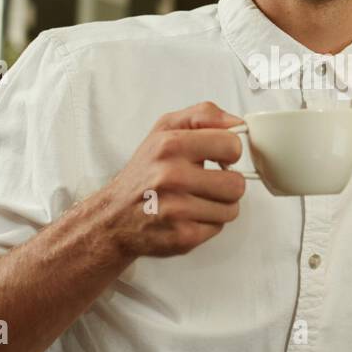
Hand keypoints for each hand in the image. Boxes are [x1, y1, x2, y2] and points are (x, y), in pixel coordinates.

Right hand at [97, 101, 246, 258]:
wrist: (114, 215)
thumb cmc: (145, 171)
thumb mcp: (165, 129)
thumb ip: (203, 115)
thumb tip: (237, 123)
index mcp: (169, 145)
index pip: (232, 145)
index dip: (230, 152)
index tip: (219, 157)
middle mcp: (171, 176)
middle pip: (236, 183)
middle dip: (227, 184)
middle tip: (207, 183)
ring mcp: (176, 209)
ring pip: (231, 209)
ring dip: (219, 205)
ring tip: (196, 200)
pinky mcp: (182, 236)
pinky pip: (218, 227)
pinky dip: (207, 223)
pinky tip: (188, 216)